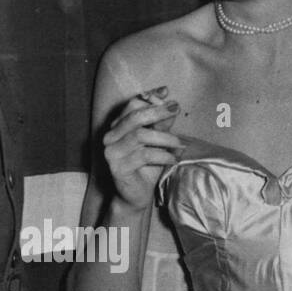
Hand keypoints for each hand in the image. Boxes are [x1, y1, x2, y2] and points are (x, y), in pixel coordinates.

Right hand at [102, 88, 182, 211]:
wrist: (136, 195)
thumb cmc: (147, 166)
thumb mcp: (157, 141)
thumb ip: (161, 123)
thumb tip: (171, 102)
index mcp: (117, 127)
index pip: (132, 105)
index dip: (150, 98)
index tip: (168, 95)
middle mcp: (110, 137)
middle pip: (134, 117)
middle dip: (157, 112)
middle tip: (176, 110)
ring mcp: (112, 153)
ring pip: (140, 136)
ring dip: (165, 138)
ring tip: (181, 145)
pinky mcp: (118, 168)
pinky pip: (143, 156)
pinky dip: (163, 155)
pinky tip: (174, 159)